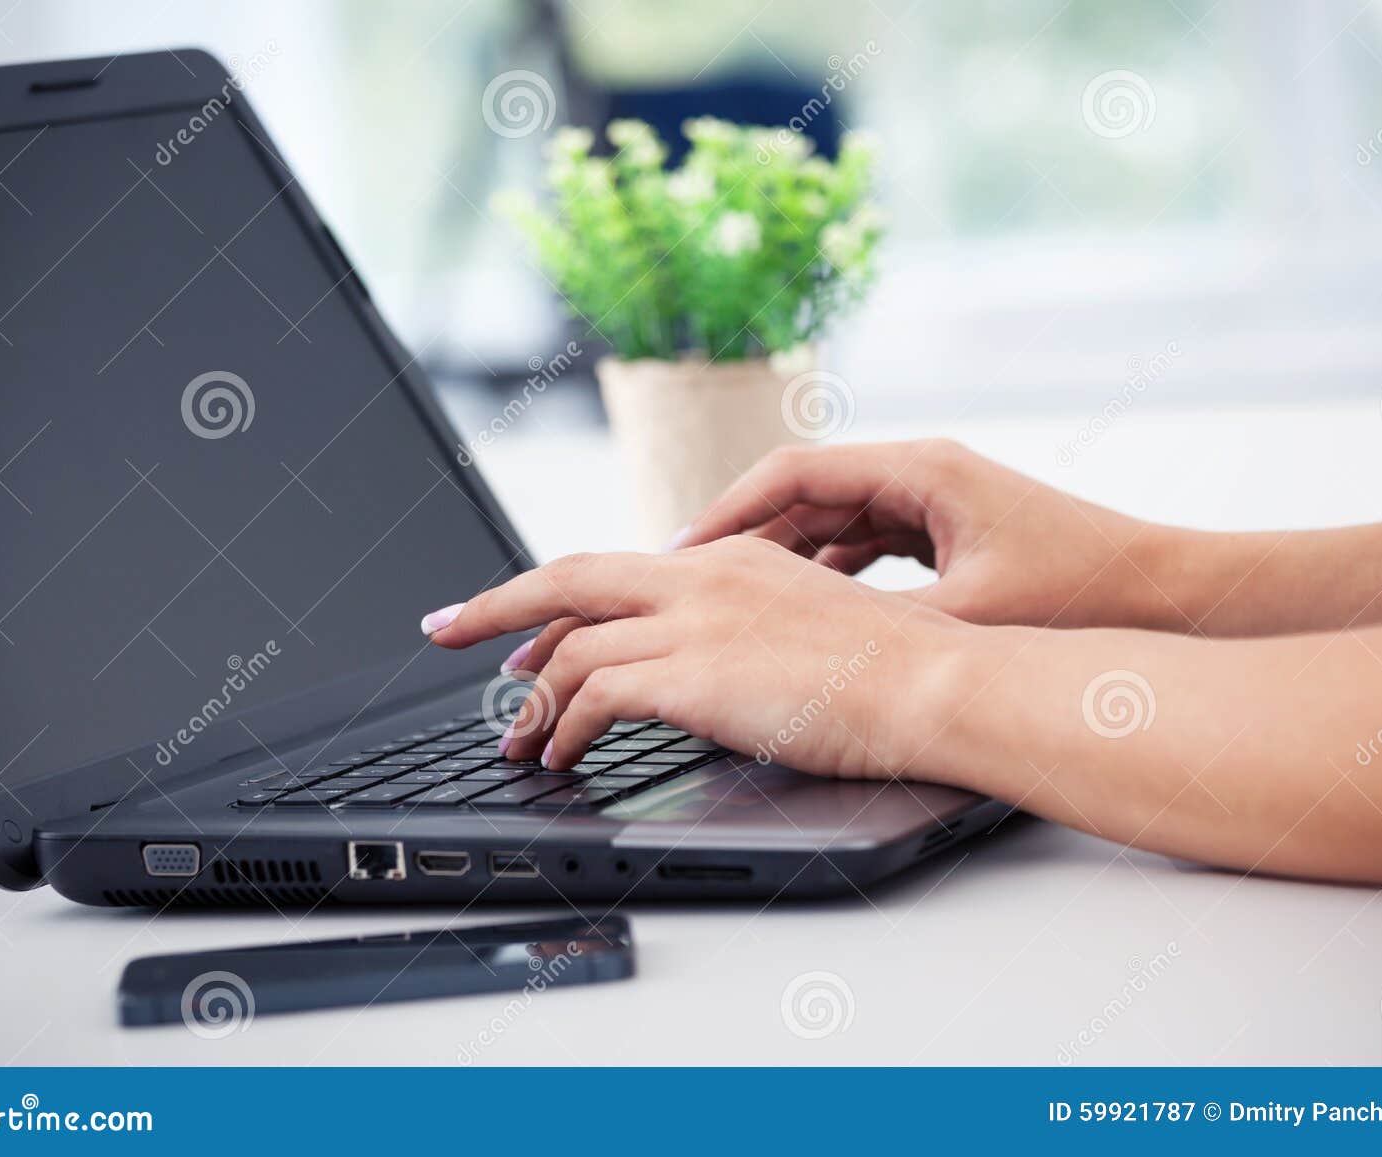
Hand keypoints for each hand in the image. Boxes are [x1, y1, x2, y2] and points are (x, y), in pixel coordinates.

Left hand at [420, 537, 959, 774]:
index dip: (551, 593)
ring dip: (530, 698)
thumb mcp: (809, 628)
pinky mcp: (693, 671)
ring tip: (516, 739)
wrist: (937, 682)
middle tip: (443, 628)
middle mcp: (699, 576)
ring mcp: (693, 619)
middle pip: (565, 577)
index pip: (612, 569)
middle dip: (492, 607)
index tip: (511, 615)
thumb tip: (705, 671)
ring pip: (570, 646)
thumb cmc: (896, 671)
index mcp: (728, 561)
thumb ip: (745, 632)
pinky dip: (563, 727)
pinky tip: (560, 755)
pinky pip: (593, 694)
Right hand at [676, 440, 1184, 629]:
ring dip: (783, 555)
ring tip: (725, 600)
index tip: (679, 552)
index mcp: (920, 470)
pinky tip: (798, 611)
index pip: (794, 473)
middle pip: (807, 493)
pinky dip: (829, 571)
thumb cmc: (1084, 592)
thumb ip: (879, 625)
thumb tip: (797, 648)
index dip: (728, 511)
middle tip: (685, 582)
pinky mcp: (953, 531)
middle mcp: (923, 472)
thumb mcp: (967, 617)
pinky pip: (869, 543)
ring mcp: (938, 500)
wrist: (1174, 594)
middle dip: (745, 536)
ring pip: (835, 520)